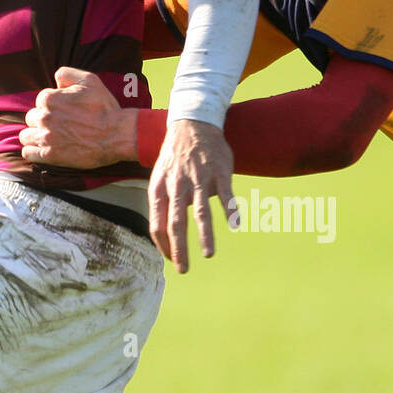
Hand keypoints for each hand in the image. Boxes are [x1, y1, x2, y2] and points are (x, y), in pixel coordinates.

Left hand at [20, 67, 136, 168]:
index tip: (65, 112)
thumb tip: (55, 80)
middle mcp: (44, 117)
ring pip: (26, 136)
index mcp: (49, 98)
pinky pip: (28, 153)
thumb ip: (67, 74)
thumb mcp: (90, 80)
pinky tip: (44, 150)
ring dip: (35, 136)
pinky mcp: (50, 155)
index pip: (40, 101)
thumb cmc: (105, 108)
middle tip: (60, 126)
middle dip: (43, 121)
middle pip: (31, 118)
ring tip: (49, 139)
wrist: (116, 135)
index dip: (53, 106)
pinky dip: (34, 152)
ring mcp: (46, 137)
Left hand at [149, 119, 235, 273]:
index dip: (164, 246)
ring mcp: (199, 178)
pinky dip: (231, 210)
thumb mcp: (160, 177)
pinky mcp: (219, 172)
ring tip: (208, 254)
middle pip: (175, 223)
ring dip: (205, 235)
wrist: (193, 123)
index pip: (157, 224)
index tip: (172, 259)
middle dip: (179, 250)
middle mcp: (177, 185)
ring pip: (200, 212)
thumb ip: (163, 204)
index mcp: (160, 188)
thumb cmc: (176, 157)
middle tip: (183, 269)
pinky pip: (225, 195)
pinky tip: (235, 225)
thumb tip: (165, 235)